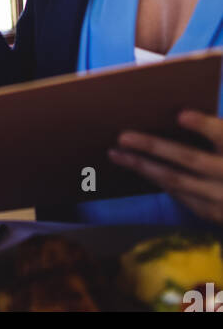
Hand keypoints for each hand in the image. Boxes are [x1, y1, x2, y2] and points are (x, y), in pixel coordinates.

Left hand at [108, 109, 222, 222]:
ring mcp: (221, 199)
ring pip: (177, 181)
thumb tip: (175, 113)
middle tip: (123, 136)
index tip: (180, 114)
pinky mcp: (213, 214)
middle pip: (190, 159)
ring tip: (116, 153)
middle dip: (154, 147)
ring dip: (143, 167)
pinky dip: (157, 179)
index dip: (203, 125)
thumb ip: (214, 132)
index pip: (222, 135)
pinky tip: (138, 167)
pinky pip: (180, 194)